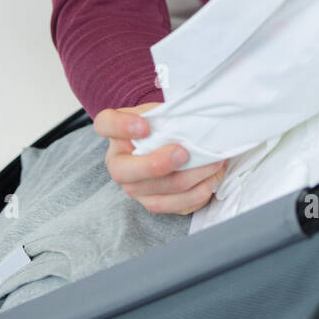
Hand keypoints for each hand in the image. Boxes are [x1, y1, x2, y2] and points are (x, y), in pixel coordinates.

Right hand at [93, 100, 228, 214]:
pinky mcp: (152, 202)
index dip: (121, 127)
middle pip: (122, 171)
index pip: (106, 124)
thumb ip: (167, 115)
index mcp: (116, 133)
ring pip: (154, 192)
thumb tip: (192, 124)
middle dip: (156, 164)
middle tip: (184, 153)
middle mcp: (118, 163)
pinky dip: (197, 192)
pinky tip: (211, 178)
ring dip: (188, 178)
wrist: (168, 144)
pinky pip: (173, 205)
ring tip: (213, 163)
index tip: (144, 126)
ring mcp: (133, 187)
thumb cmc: (163, 125)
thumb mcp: (161, 113)